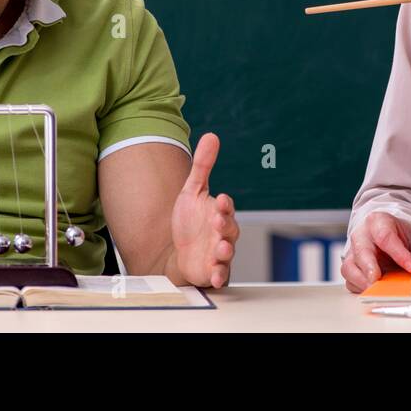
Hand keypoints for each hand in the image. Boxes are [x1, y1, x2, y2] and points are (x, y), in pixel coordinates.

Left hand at [170, 133, 238, 287]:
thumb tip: (212, 135)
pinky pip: (219, 275)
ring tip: (220, 249)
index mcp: (220, 213)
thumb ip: (203, 166)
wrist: (180, 253)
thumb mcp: (192, 191)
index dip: (225, 205)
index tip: (221, 200)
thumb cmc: (190, 221)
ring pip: (227, 253)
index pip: (226, 207)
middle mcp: (223, 234)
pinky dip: (218, 275)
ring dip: (225, 251)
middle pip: (230, 230)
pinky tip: (213, 274)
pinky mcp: (212, 271)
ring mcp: (219, 254)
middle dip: (225, 226)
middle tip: (217, 222)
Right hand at [341, 211, 410, 293]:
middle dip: (370, 267)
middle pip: (362, 251)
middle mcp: (361, 236)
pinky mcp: (351, 270)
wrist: (394, 241)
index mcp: (378, 221)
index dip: (398, 253)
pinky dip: (361, 289)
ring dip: (363, 282)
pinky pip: (351, 282)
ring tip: (380, 292)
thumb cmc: (404, 238)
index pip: (385, 236)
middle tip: (379, 280)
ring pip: (350, 268)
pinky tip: (376, 293)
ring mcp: (354, 254)